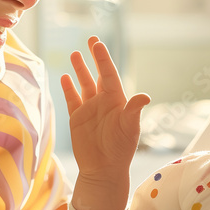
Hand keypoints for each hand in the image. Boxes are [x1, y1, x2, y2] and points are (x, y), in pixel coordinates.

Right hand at [61, 36, 150, 209]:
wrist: (104, 170)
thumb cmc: (120, 150)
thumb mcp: (129, 129)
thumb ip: (134, 111)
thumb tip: (145, 96)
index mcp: (117, 101)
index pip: (109, 74)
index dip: (103, 59)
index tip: (98, 44)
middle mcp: (103, 102)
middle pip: (97, 75)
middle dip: (94, 58)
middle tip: (91, 39)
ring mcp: (89, 109)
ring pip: (84, 84)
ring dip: (79, 70)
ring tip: (75, 54)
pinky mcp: (77, 118)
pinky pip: (72, 99)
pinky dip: (68, 88)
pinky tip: (64, 77)